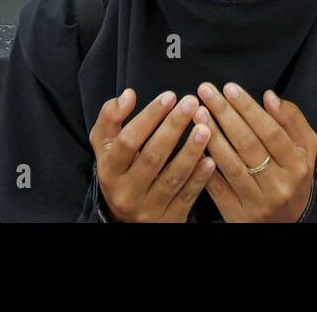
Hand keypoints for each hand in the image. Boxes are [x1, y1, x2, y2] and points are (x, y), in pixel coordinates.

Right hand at [90, 89, 215, 222]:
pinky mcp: (168, 221)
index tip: (169, 96)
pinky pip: (186, 198)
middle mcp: (126, 193)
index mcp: (109, 171)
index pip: (127, 141)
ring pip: (172, 178)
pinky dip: (199, 179)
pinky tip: (210, 160)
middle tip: (191, 103)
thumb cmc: (120, 170)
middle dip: (173, 128)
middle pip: (152, 157)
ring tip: (205, 128)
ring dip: (190, 151)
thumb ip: (111, 117)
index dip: (148, 117)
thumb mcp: (106, 146)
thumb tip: (128, 95)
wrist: (128, 217)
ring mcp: (147, 210)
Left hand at [196, 83, 316, 222]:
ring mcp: (257, 202)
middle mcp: (279, 185)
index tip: (230, 88)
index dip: (248, 107)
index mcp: (297, 165)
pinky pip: (217, 188)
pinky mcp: (238, 216)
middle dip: (224, 114)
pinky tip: (195, 146)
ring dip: (211, 136)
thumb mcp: (305, 147)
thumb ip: (292, 119)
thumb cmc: (293, 176)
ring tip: (198, 113)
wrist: (289, 222)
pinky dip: (204, 166)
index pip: (271, 130)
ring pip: (230, 165)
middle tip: (206, 92)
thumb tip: (270, 97)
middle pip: (248, 144)